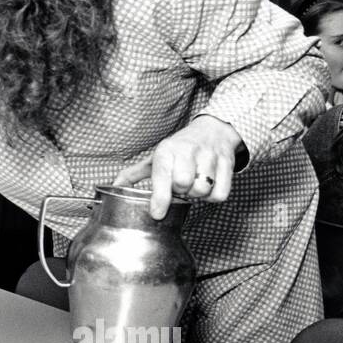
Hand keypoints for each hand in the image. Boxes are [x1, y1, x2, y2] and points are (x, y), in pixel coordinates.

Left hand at [113, 115, 241, 219]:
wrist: (213, 130)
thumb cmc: (180, 148)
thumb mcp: (155, 157)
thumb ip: (134, 174)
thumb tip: (115, 186)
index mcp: (166, 150)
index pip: (162, 176)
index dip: (160, 198)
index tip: (157, 213)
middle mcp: (187, 150)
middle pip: (183, 185)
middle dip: (181, 192)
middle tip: (180, 187)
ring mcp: (209, 156)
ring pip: (203, 190)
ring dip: (197, 194)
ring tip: (194, 184)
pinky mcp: (227, 163)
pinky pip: (220, 194)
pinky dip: (214, 196)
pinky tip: (208, 186)